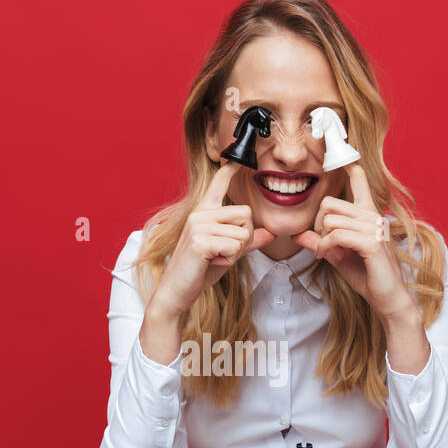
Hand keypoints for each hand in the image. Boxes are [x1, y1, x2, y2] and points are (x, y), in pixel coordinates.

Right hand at [149, 161, 274, 321]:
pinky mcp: (200, 241)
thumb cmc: (200, 271)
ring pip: (243, 232)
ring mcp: (198, 225)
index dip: (230, 170)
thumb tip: (270, 234)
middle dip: (245, 237)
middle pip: (246, 214)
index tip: (237, 156)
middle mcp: (200, 214)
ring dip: (236, 251)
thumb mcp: (228, 253)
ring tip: (216, 258)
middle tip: (226, 251)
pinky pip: (235, 246)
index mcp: (204, 213)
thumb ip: (247, 241)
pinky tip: (211, 263)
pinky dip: (229, 259)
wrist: (177, 291)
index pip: (218, 184)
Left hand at [291, 163, 416, 322]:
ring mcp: (374, 228)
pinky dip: (326, 246)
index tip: (344, 149)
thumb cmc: (367, 275)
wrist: (387, 298)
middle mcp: (373, 215)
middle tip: (322, 242)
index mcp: (367, 214)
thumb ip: (321, 242)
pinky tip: (329, 256)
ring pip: (331, 219)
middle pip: (330, 203)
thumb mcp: (338, 256)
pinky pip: (337, 235)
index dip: (350, 164)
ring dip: (322, 239)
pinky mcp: (372, 243)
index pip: (360, 179)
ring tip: (327, 253)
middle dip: (318, 223)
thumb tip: (299, 234)